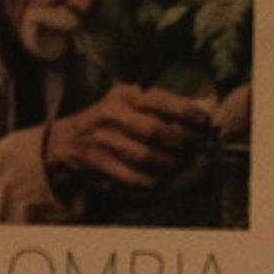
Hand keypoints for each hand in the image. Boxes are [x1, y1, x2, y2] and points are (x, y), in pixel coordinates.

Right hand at [41, 90, 211, 208]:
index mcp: (125, 94)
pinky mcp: (97, 160)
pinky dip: (150, 180)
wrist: (68, 138)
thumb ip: (159, 105)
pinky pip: (131, 175)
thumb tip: (201, 114)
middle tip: (194, 149)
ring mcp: (103, 137)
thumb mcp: (128, 102)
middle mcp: (112, 112)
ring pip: (145, 156)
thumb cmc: (110, 119)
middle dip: (180, 143)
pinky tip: (162, 179)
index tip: (205, 123)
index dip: (187, 113)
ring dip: (168, 164)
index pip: (161, 101)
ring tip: (180, 165)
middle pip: (155, 131)